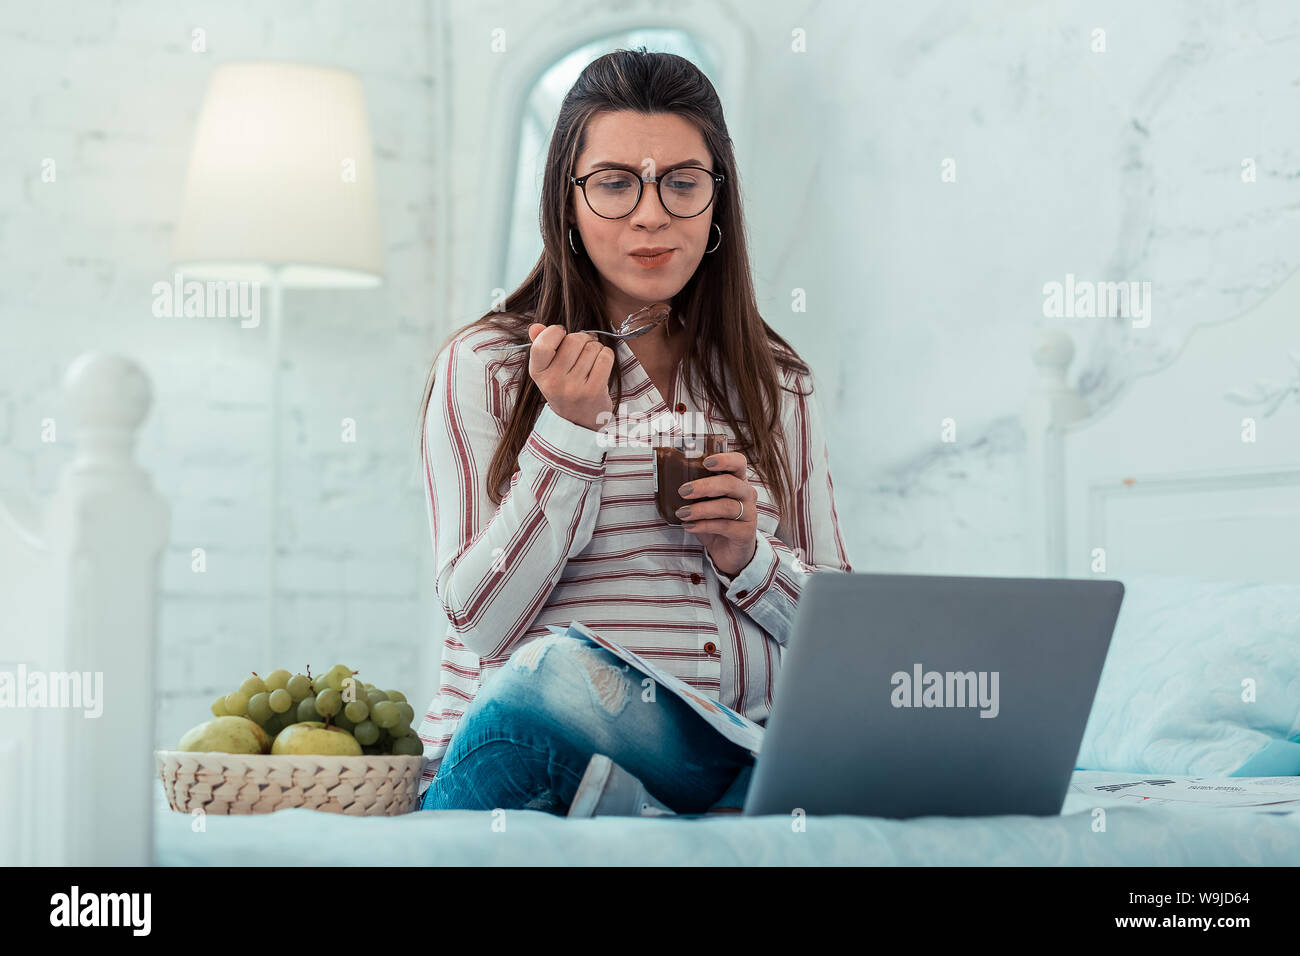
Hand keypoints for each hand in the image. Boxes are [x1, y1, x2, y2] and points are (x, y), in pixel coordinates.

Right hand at [526, 323, 614, 431]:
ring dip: (595, 348)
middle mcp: (553, 382)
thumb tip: (536, 327)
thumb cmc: (563, 388)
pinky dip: (606, 355)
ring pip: (592, 347)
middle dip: (582, 339)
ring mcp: (574, 388)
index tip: (562, 335)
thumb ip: (541, 346)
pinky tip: (601, 363)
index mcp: (538, 373)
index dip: (556, 332)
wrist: (577, 421)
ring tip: (591, 360)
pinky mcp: (594, 391)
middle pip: (573, 340)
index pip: (542, 343)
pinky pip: (605, 358)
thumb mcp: (547, 370)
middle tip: (582, 348)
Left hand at [676, 451, 758, 576]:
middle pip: (731, 483)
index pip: (739, 462)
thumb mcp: (705, 502)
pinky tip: (689, 526)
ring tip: (682, 513)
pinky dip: (704, 525)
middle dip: (705, 486)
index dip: (725, 459)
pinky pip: (725, 526)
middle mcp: (747, 494)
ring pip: (727, 506)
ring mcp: (749, 513)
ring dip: (701, 509)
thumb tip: (666, 479)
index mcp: (738, 480)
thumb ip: (695, 491)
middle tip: (683, 491)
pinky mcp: (746, 532)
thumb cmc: (715, 520)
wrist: (728, 551)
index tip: (706, 462)